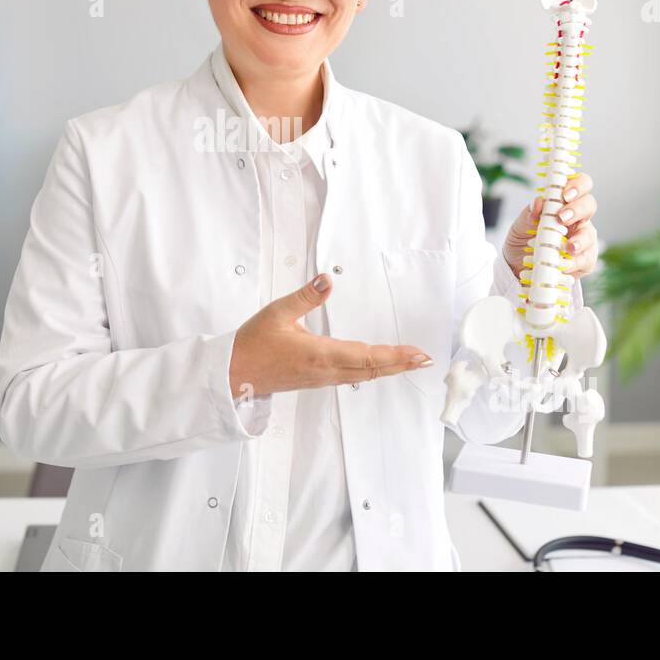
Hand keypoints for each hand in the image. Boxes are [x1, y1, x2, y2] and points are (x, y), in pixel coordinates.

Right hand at [228, 273, 431, 399]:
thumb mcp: (277, 313)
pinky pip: (352, 377)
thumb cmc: (252, 345)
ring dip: (388, 368)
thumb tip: (328, 279)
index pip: (367, 356)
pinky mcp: (316, 380)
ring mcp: (322, 379)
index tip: (417, 353)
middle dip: (400, 364)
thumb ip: (305, 296)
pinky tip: (376, 366)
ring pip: (363, 376)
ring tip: (408, 362)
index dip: (395, 356)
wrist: (233, 375)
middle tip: (425, 359)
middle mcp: (325, 371)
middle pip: (372, 370)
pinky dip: (371, 371)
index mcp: (319, 354)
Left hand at [502, 172, 598, 279]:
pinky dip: (575, 262)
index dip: (578, 185)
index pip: (580, 185)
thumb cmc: (523, 240)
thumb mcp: (520, 226)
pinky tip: (564, 264)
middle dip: (578, 209)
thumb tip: (538, 202)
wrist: (517, 268)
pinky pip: (586, 259)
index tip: (565, 194)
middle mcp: (578, 219)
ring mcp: (583, 239)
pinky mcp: (584, 261)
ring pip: (590, 234)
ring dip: (580, 240)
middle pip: (589, 206)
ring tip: (568, 247)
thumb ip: (529, 214)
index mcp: (564, 204)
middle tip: (562, 217)